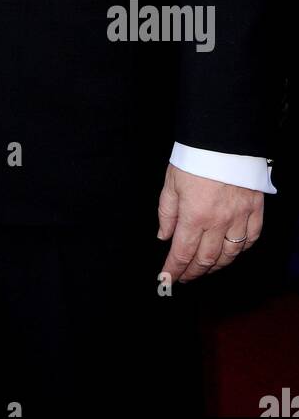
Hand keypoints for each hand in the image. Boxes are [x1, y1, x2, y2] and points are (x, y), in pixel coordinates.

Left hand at [156, 164, 262, 283]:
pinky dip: (240, 250)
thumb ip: (166, 212)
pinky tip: (231, 252)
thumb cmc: (195, 158)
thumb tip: (164, 236)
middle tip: (184, 277)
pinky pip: (251, 239)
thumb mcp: (171, 183)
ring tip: (205, 268)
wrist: (223, 138)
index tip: (167, 279)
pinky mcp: (254, 210)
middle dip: (193, 273)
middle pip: (206, 259)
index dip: (174, 270)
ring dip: (216, 266)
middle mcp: (218, 221)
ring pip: (230, 255)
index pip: (182, 253)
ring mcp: (239, 217)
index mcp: (194, 215)